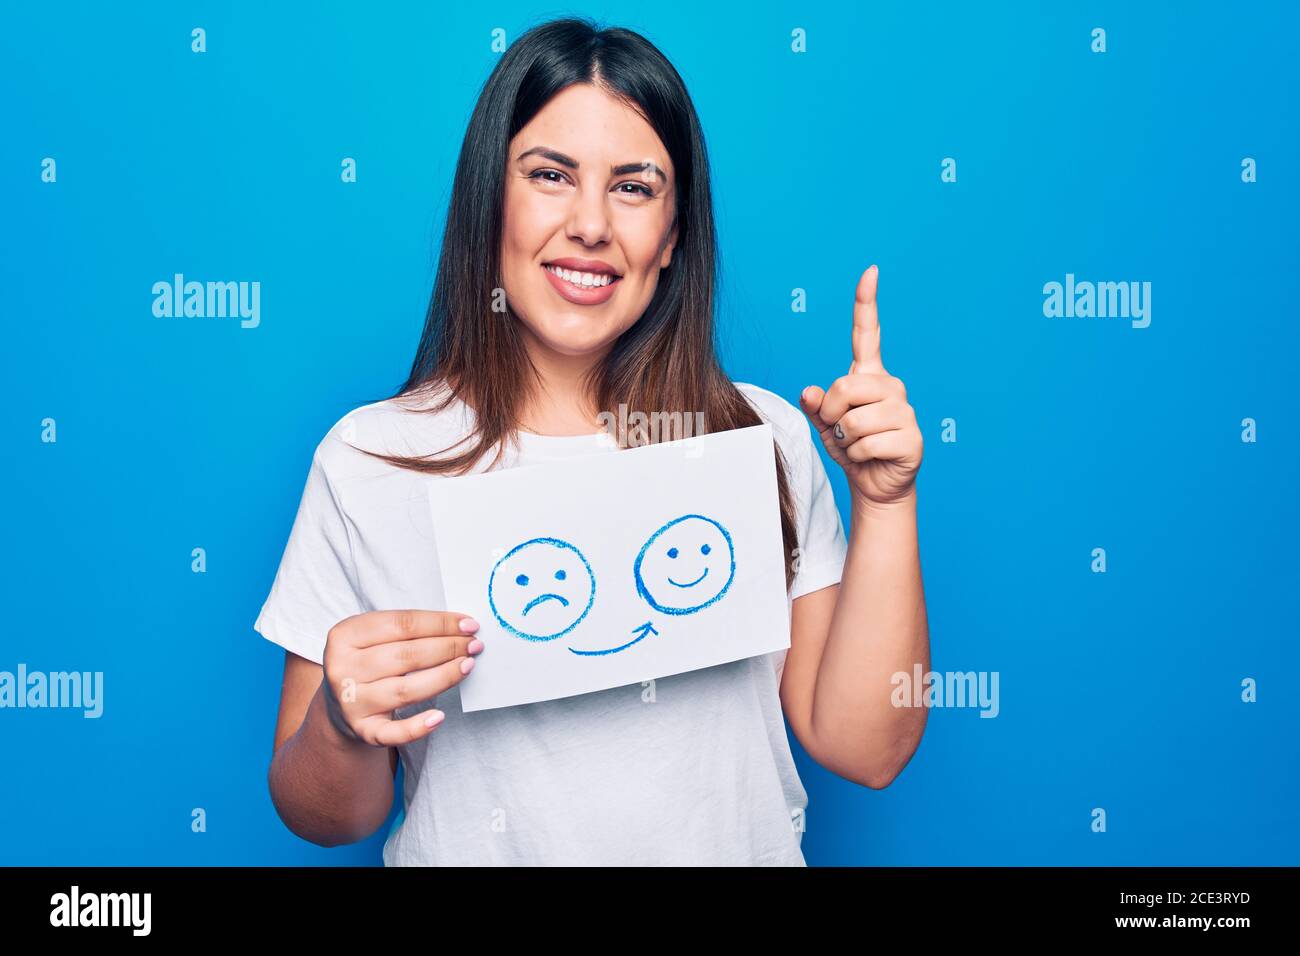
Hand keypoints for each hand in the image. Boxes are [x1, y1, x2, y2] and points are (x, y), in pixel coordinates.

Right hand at [320, 610, 482, 746]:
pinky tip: (439, 717)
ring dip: (444, 677)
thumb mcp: (373, 638)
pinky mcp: (362, 730)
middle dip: (447, 647)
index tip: (468, 624)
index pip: (401, 624)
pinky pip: (393, 732)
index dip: (439, 623)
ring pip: (406, 690)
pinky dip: (417, 727)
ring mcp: (351, 702)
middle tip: (474, 645)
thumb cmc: (368, 662)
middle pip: (406, 655)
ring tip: (467, 666)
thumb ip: (408, 629)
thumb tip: (460, 627)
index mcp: (344, 636)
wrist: (340, 706)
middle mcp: (342, 669)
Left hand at [799, 265, 922, 508]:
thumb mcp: (825, 425)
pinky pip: (867, 442)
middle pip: (845, 386)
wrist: (875, 484)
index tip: (870, 271)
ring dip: (845, 439)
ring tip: (857, 444)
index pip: (867, 334)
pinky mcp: (912, 437)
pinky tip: (871, 456)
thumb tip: (809, 391)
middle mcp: (890, 386)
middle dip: (830, 413)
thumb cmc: (851, 448)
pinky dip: (859, 455)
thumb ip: (816, 406)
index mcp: (868, 376)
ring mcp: (904, 410)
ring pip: (854, 419)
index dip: (866, 303)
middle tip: (839, 430)